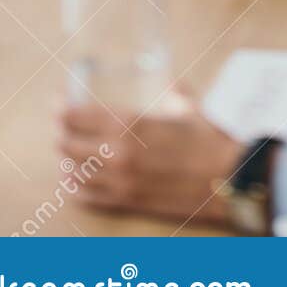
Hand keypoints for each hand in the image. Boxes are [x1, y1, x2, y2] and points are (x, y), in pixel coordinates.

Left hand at [57, 96, 241, 226]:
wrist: (228, 177)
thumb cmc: (210, 139)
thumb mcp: (190, 107)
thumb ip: (174, 93)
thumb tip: (171, 85)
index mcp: (130, 123)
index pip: (77, 116)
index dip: (61, 109)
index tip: (57, 104)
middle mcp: (117, 153)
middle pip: (67, 145)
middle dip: (61, 134)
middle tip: (61, 127)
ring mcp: (120, 180)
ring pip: (73, 172)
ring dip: (67, 162)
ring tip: (67, 154)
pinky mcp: (127, 201)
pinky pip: (87, 197)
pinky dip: (77, 188)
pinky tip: (76, 182)